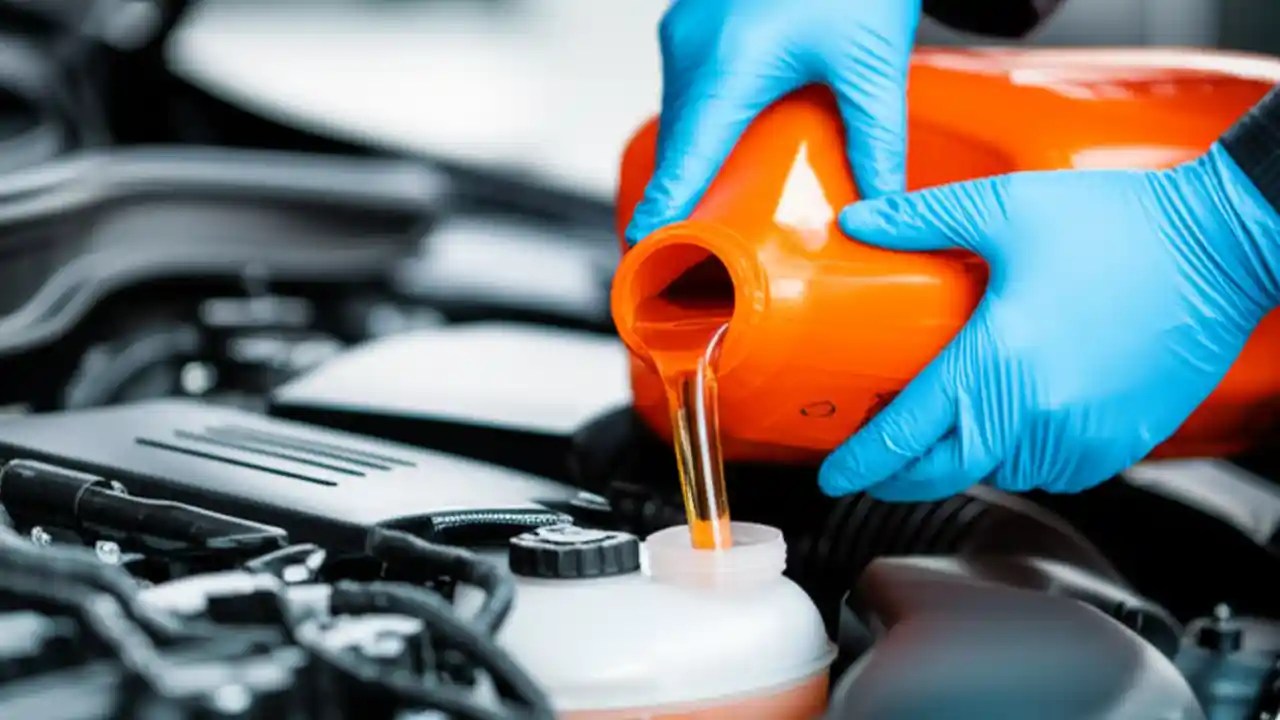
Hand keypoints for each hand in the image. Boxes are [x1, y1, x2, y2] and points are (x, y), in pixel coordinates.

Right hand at [625, 0, 920, 243]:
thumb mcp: (873, 57)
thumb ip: (877, 138)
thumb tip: (883, 205)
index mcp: (729, 63)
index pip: (685, 161)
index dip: (664, 214)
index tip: (644, 257)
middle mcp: (694, 49)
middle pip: (678, 146)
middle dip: (679, 201)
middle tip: (687, 256)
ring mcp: (687, 33)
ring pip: (681, 120)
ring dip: (691, 164)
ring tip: (705, 216)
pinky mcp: (695, 24)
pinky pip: (688, 93)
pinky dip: (700, 130)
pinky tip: (724, 152)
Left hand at [819, 144, 1279, 500]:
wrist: (1222, 246)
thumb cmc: (1120, 225)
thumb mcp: (1006, 207)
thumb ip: (922, 217)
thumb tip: (858, 218)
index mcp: (999, 360)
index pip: (908, 434)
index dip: (862, 461)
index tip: (833, 476)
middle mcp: (1038, 411)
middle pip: (945, 473)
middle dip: (899, 479)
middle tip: (871, 472)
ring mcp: (1083, 434)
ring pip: (1001, 472)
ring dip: (965, 461)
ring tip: (945, 433)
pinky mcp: (1122, 442)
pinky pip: (1053, 470)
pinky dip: (1022, 456)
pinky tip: (1014, 423)